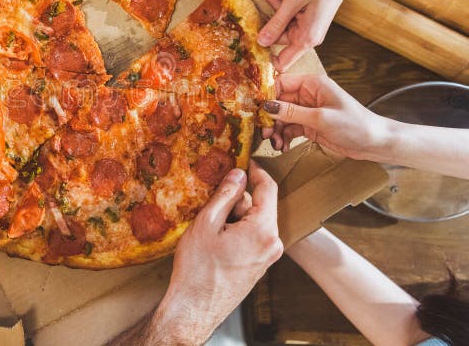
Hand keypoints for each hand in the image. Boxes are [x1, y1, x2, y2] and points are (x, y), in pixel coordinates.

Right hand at [150, 162, 281, 343]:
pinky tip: (215, 238)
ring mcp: (268, 256)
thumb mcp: (207, 223)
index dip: (256, 170)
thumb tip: (238, 173)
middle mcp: (273, 243)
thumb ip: (225, 194)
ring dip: (235, 216)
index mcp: (264, 230)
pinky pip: (252, 237)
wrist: (195, 308)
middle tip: (212, 200)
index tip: (242, 160)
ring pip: (255, 222)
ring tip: (210, 225)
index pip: (268, 188)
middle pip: (260, 205)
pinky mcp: (259, 265)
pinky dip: (236, 230)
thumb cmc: (198, 268)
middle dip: (238, 198)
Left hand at [257, 0, 356, 71]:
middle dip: (267, 22)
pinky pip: (288, 16)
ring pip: (281, 24)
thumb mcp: (293, 2)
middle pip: (278, 39)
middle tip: (257, 5)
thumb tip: (261, 42)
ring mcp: (307, 27)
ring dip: (272, 8)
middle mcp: (308, 36)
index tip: (251, 45)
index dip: (267, 58)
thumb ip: (276, 24)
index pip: (283, 62)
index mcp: (306, 38)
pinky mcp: (306, 18)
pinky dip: (279, 4)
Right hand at [261, 74, 391, 158]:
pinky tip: (283, 146)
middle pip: (278, 102)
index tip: (255, 109)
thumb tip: (267, 106)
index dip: (267, 95)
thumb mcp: (320, 118)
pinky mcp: (309, 125)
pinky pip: (289, 128)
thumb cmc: (355, 124)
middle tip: (265, 132)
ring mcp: (308, 110)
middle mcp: (308, 95)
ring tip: (276, 144)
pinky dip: (284, 137)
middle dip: (269, 118)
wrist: (374, 142)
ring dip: (276, 130)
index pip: (281, 83)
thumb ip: (292, 112)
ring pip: (282, 117)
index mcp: (312, 84)